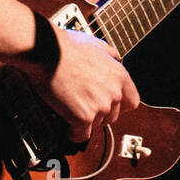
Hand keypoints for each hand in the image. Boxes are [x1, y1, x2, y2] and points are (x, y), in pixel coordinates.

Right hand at [21, 24, 140, 142]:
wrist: (48, 52)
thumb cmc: (67, 46)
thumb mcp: (95, 44)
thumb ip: (109, 53)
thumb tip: (114, 56)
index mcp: (119, 75)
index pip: (132, 101)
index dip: (119, 106)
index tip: (110, 106)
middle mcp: (114, 92)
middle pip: (113, 116)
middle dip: (99, 114)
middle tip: (85, 107)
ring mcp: (100, 106)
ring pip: (96, 125)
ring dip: (85, 122)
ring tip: (72, 113)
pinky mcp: (83, 117)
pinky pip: (81, 135)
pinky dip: (73, 134)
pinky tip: (67, 128)